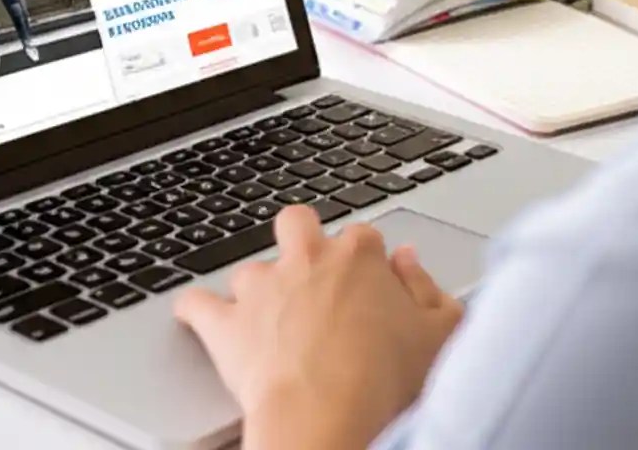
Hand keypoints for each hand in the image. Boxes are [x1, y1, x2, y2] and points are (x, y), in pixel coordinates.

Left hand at [175, 206, 463, 449]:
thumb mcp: (440, 333)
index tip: (371, 285)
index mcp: (359, 255)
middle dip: (300, 238)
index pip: (363, 236)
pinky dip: (197, 310)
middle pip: (297, 223)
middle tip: (311, 272)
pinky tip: (198, 316)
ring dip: (257, 290)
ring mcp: (262, 288)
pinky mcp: (225, 324)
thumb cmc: (387, 379)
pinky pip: (197, 304)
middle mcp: (306, 260)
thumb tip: (408, 261)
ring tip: (270, 320)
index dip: (366, 260)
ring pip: (250, 269)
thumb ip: (429, 289)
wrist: (329, 414)